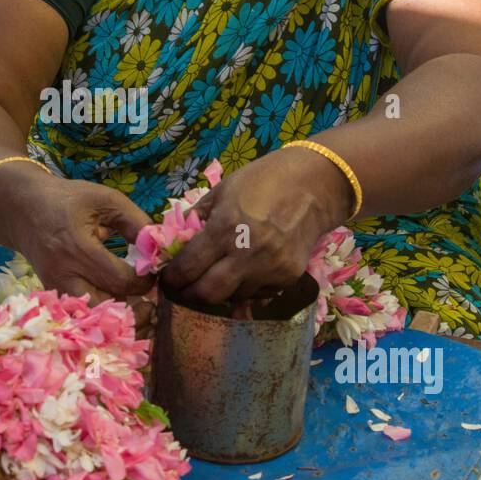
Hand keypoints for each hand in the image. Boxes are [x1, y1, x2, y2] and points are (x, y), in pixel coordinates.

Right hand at [0, 167, 154, 310]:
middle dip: (135, 307)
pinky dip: (102, 316)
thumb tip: (160, 249)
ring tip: (138, 305)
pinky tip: (118, 304)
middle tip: (151, 297)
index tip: (154, 272)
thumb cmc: (69, 201)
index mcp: (78, 247)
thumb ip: (137, 222)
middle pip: (107, 307)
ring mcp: (55, 289)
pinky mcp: (54, 296)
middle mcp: (64, 274)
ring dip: (119, 316)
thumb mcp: (107, 200)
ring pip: (93, 319)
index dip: (145, 281)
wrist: (23, 209)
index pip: (121, 280)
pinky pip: (82, 315)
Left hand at [161, 147, 351, 305]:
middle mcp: (248, 254)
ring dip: (218, 291)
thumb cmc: (262, 182)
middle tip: (182, 290)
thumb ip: (194, 219)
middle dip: (188, 296)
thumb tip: (172, 245)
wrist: (314, 187)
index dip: (171, 278)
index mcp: (226, 228)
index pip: (187, 268)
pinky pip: (256, 294)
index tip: (166, 279)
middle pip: (207, 294)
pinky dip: (244, 288)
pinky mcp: (287, 279)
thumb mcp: (221, 191)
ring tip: (215, 276)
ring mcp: (270, 270)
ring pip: (232, 297)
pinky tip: (244, 271)